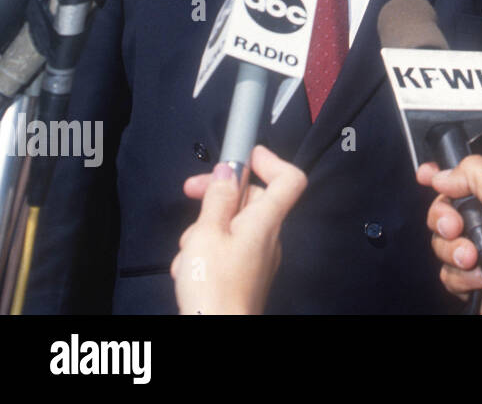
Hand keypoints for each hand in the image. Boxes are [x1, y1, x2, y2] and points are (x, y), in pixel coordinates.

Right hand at [170, 145, 307, 314]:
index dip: (271, 160)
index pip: (289, 179)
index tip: (247, 153)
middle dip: (219, 196)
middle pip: (252, 199)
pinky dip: (207, 251)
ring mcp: (259, 256)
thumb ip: (216, 200)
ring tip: (190, 250)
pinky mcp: (246, 273)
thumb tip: (227, 171)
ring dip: (205, 230)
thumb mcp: (205, 234)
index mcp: (266, 220)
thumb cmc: (214, 289)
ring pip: (233, 225)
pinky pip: (228, 248)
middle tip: (193, 192)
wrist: (218, 330)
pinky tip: (191, 267)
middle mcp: (269, 236)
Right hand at [416, 154, 481, 314]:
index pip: (467, 174)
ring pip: (443, 241)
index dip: (443, 174)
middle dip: (446, 220)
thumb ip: (477, 174)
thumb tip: (444, 174)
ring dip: (456, 253)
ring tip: (477, 260)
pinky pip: (447, 270)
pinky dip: (461, 277)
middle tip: (458, 228)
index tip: (425, 176)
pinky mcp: (473, 275)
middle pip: (447, 208)